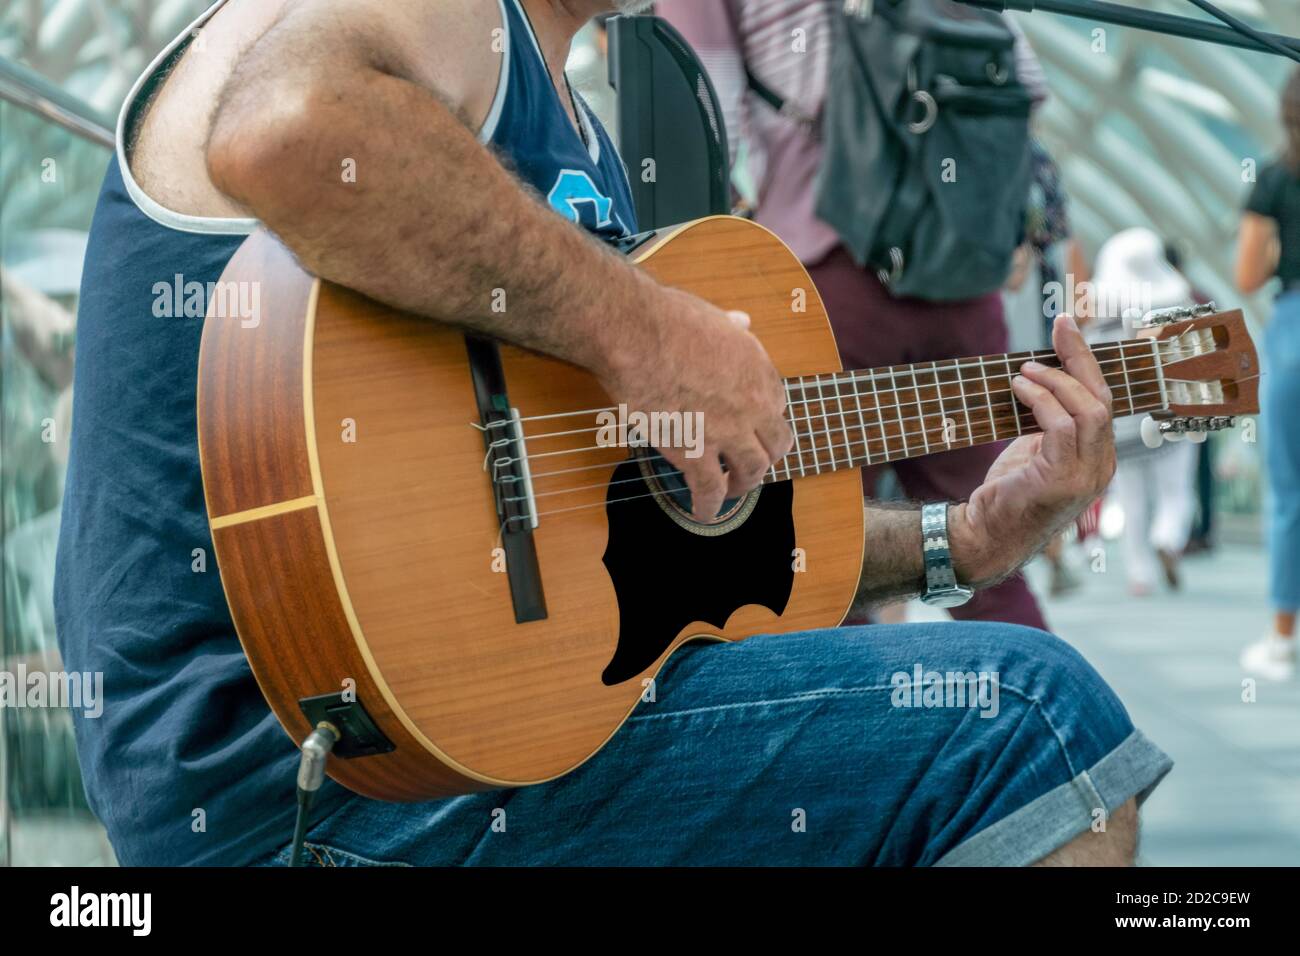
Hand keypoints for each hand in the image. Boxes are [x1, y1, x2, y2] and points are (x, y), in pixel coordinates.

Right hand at [599, 283, 793, 521]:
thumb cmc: (666, 318)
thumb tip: (741, 321)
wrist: (635, 334)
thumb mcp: (713, 315)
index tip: (751, 426)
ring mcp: (726, 432)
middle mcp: (751, 404)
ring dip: (743, 485)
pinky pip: (710, 490)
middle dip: (765, 456)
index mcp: (758, 369)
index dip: (763, 419)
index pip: (777, 405)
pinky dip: (709, 507)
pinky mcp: (694, 452)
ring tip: (730, 491)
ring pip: (751, 471)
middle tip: (749, 463)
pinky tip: (703, 514)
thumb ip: (732, 327)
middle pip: (775, 444)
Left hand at [950, 314, 1115, 584]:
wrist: (986, 538)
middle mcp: (1101, 468)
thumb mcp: (1036, 453)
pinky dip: (1041, 399)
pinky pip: (1061, 425)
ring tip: (1027, 369)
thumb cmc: (1008, 495)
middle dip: (1082, 357)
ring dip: (1057, 381)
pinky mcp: (1062, 478)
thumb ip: (1050, 424)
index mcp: (1099, 459)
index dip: (1088, 364)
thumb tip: (1041, 381)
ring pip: (1089, 409)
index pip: (1104, 402)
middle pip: (1103, 399)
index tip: (1068, 330)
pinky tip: (1020, 387)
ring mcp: (1085, 475)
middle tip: (1060, 326)